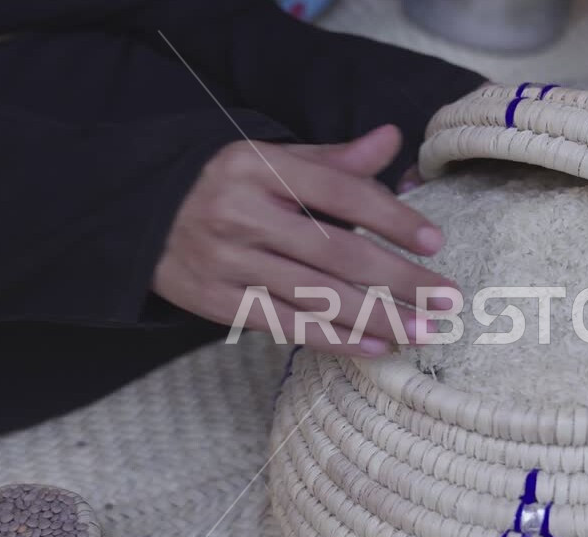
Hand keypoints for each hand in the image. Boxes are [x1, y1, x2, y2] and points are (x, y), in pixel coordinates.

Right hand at [153, 124, 452, 356]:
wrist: (139, 213)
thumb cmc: (223, 184)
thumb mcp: (269, 158)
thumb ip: (332, 159)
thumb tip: (391, 140)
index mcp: (260, 167)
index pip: (341, 193)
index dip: (392, 218)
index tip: (435, 241)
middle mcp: (242, 213)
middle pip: (337, 252)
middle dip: (400, 280)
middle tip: (448, 301)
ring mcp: (226, 261)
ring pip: (316, 296)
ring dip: (378, 318)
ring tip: (425, 332)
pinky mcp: (214, 301)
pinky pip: (286, 325)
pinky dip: (334, 339)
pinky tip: (376, 347)